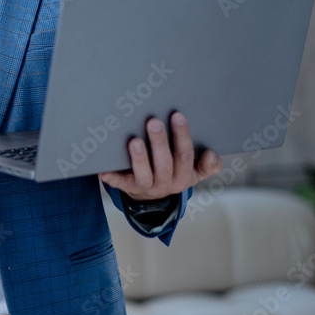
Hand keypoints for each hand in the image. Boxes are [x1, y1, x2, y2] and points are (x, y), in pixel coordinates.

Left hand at [98, 112, 222, 199]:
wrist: (156, 198)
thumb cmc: (176, 172)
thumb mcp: (196, 171)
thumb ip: (208, 164)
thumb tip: (211, 155)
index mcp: (185, 176)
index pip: (186, 155)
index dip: (183, 136)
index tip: (178, 116)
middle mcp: (167, 183)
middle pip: (165, 163)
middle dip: (159, 142)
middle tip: (153, 121)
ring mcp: (147, 186)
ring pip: (144, 174)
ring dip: (139, 158)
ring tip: (135, 141)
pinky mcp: (129, 188)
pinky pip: (120, 184)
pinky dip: (112, 177)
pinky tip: (104, 170)